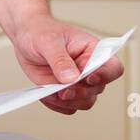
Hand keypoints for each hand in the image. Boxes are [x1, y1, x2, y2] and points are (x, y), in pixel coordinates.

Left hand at [9, 15, 124, 114]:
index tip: (87, 78)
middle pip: (97, 89)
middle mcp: (90, 70)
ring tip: (48, 91)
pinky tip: (44, 94)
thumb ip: (60, 60)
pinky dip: (56, 105)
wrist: (25, 36)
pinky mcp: (65, 91)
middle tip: (61, 90)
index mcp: (94, 51)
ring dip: (67, 101)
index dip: (105, 76)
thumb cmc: (41, 32)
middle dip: (79, 93)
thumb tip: (71, 79)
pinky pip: (67, 107)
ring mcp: (78, 83)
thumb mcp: (48, 41)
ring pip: (84, 102)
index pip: (113, 68)